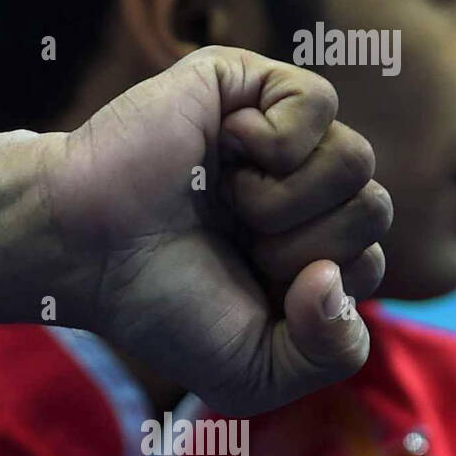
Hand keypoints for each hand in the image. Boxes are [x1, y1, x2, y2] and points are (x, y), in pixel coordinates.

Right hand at [40, 45, 390, 415]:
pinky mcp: (245, 82)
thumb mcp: (255, 372)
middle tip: (232, 243)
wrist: (83, 250)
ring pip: (355, 160)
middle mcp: (296, 186)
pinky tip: (224, 150)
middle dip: (300, 246)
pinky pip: (319, 102)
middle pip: (372, 211)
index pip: (369, 263)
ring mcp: (275, 132)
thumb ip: (332, 353)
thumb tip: (336, 275)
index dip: (315, 289)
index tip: (244, 289)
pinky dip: (277, 141)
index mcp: (301, 246)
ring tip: (225, 201)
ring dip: (284, 201)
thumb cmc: (156, 305)